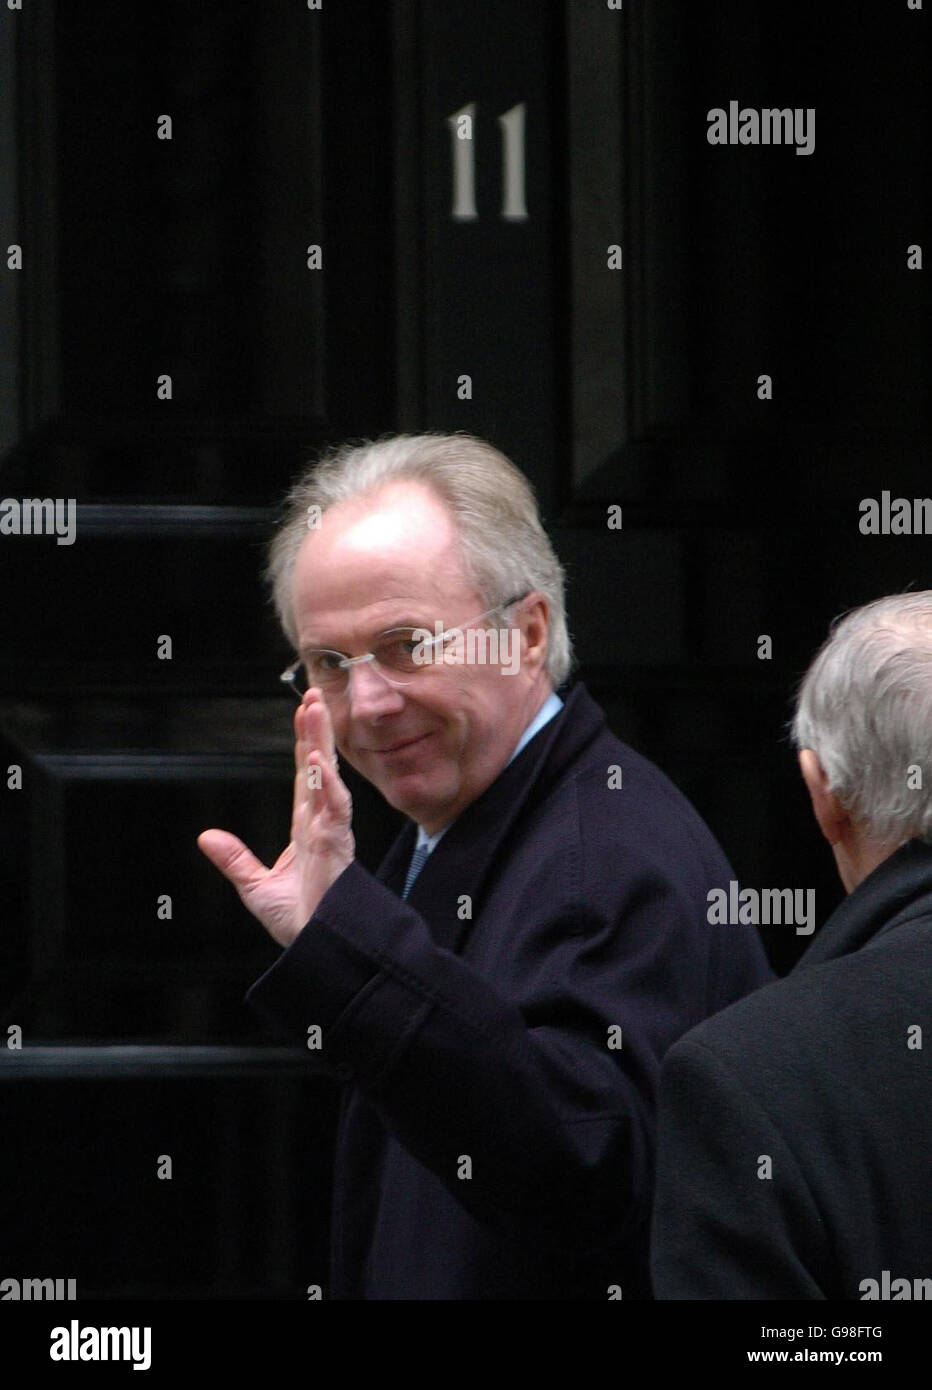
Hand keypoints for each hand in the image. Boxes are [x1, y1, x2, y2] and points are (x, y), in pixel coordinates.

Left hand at [198, 690, 354, 946]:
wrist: (317, 950)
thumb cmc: (299, 923)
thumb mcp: (256, 888)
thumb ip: (234, 860)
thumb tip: (206, 837)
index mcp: (307, 830)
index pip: (303, 778)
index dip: (304, 744)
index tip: (304, 712)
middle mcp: (321, 825)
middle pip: (316, 768)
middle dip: (316, 732)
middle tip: (313, 696)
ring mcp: (331, 833)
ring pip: (325, 779)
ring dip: (320, 745)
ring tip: (315, 712)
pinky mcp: (336, 847)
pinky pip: (333, 809)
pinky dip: (326, 784)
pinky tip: (317, 762)